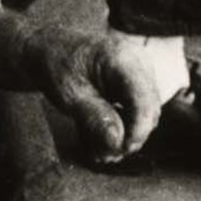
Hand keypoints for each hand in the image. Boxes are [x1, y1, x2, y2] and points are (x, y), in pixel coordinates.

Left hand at [24, 22, 165, 164]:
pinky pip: (137, 111)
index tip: (119, 151)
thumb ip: (94, 117)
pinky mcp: (136, 83)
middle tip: (102, 155)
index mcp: (123, 59)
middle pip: (149, 112)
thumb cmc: (57, 63)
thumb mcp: (69, 93)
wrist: (50, 46)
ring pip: (145, 115)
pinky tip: (99, 135)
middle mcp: (139, 63)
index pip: (144, 102)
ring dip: (123, 136)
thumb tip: (118, 142)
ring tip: (96, 148)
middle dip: (128, 138)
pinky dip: (120, 126)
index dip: (137, 132)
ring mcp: (140, 73)